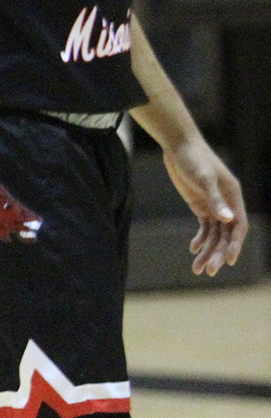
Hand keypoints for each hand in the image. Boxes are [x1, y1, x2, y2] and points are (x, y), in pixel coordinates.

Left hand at [162, 136, 248, 276]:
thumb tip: (228, 220)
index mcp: (234, 197)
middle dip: (218, 253)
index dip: (234, 245)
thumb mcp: (203, 179)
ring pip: (214, 234)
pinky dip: (200, 239)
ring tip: (198, 269)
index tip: (228, 261)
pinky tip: (193, 250)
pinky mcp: (200, 204)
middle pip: (226, 234)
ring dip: (207, 250)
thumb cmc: (194, 159)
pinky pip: (204, 226)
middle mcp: (227, 203)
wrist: (178, 145)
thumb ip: (215, 200)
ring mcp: (213, 204)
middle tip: (209, 271)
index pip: (238, 227)